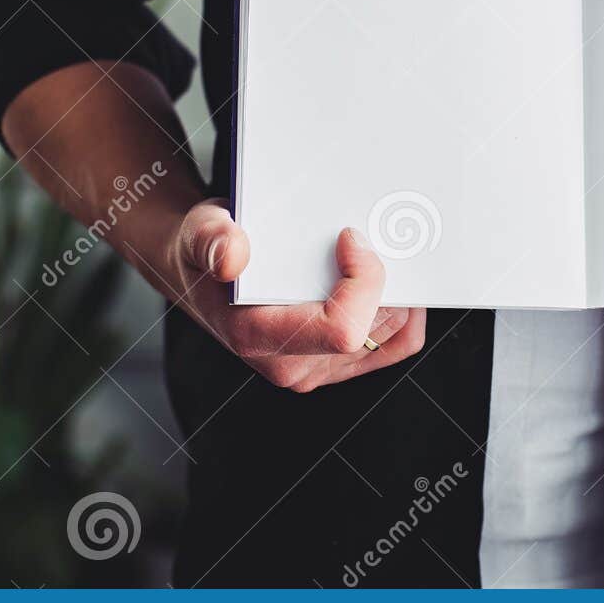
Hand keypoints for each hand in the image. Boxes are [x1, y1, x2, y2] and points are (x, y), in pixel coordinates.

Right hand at [166, 199, 425, 391]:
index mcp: (258, 339)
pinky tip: (393, 279)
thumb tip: (232, 255)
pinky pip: (393, 345)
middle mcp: (292, 365)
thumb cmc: (206, 253)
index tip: (349, 237)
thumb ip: (212, 240)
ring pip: (390, 335)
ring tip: (382, 252)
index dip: (362, 282)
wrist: (207, 275)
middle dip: (386, 280)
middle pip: (373, 328)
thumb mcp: (200, 233)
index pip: (341, 329)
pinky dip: (404, 311)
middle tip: (378, 237)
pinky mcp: (337, 363)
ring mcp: (318, 369)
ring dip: (397, 291)